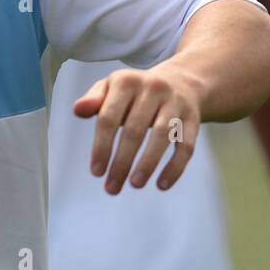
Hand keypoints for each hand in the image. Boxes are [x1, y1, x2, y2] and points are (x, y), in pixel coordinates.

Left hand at [74, 65, 202, 193]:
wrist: (180, 81)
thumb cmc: (135, 92)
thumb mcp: (111, 88)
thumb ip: (93, 100)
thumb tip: (77, 110)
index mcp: (126, 82)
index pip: (109, 118)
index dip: (101, 147)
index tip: (96, 172)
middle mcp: (153, 88)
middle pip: (135, 130)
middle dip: (122, 162)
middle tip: (112, 188)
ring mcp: (175, 103)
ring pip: (162, 136)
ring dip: (148, 164)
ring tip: (134, 185)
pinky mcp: (193, 118)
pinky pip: (186, 145)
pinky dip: (175, 167)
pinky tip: (161, 185)